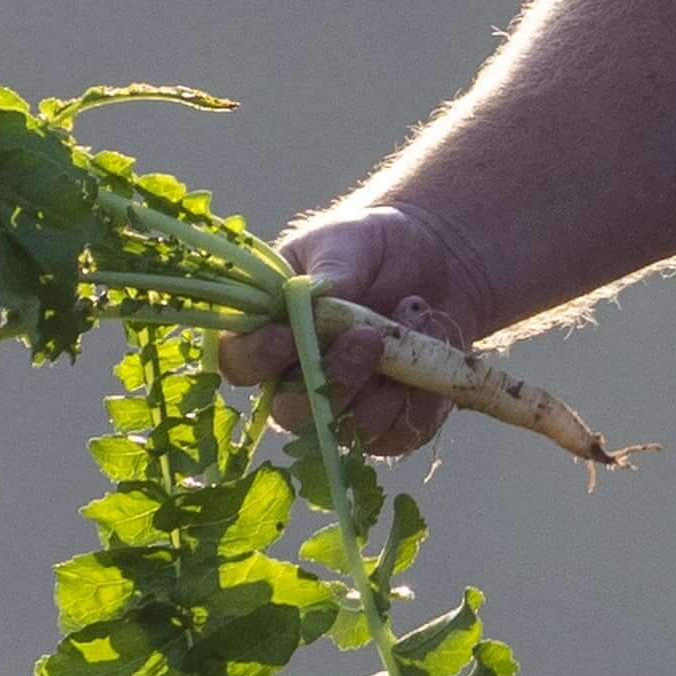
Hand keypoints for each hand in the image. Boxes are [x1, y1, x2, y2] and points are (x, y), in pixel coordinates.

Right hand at [229, 198, 479, 459]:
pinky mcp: (390, 424)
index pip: (240, 363)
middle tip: (369, 337)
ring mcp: (343, 408)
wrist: (434, 255)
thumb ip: (330, 272)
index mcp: (268, 333)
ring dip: (388, 382)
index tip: (287, 337)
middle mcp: (297, 381)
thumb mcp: (344, 241)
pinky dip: (423, 396)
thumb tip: (322, 300)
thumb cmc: (371, 245)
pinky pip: (401, 433)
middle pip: (293, 413)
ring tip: (412, 318)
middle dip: (334, 379)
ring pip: (351, 428)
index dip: (257, 359)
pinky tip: (433, 346)